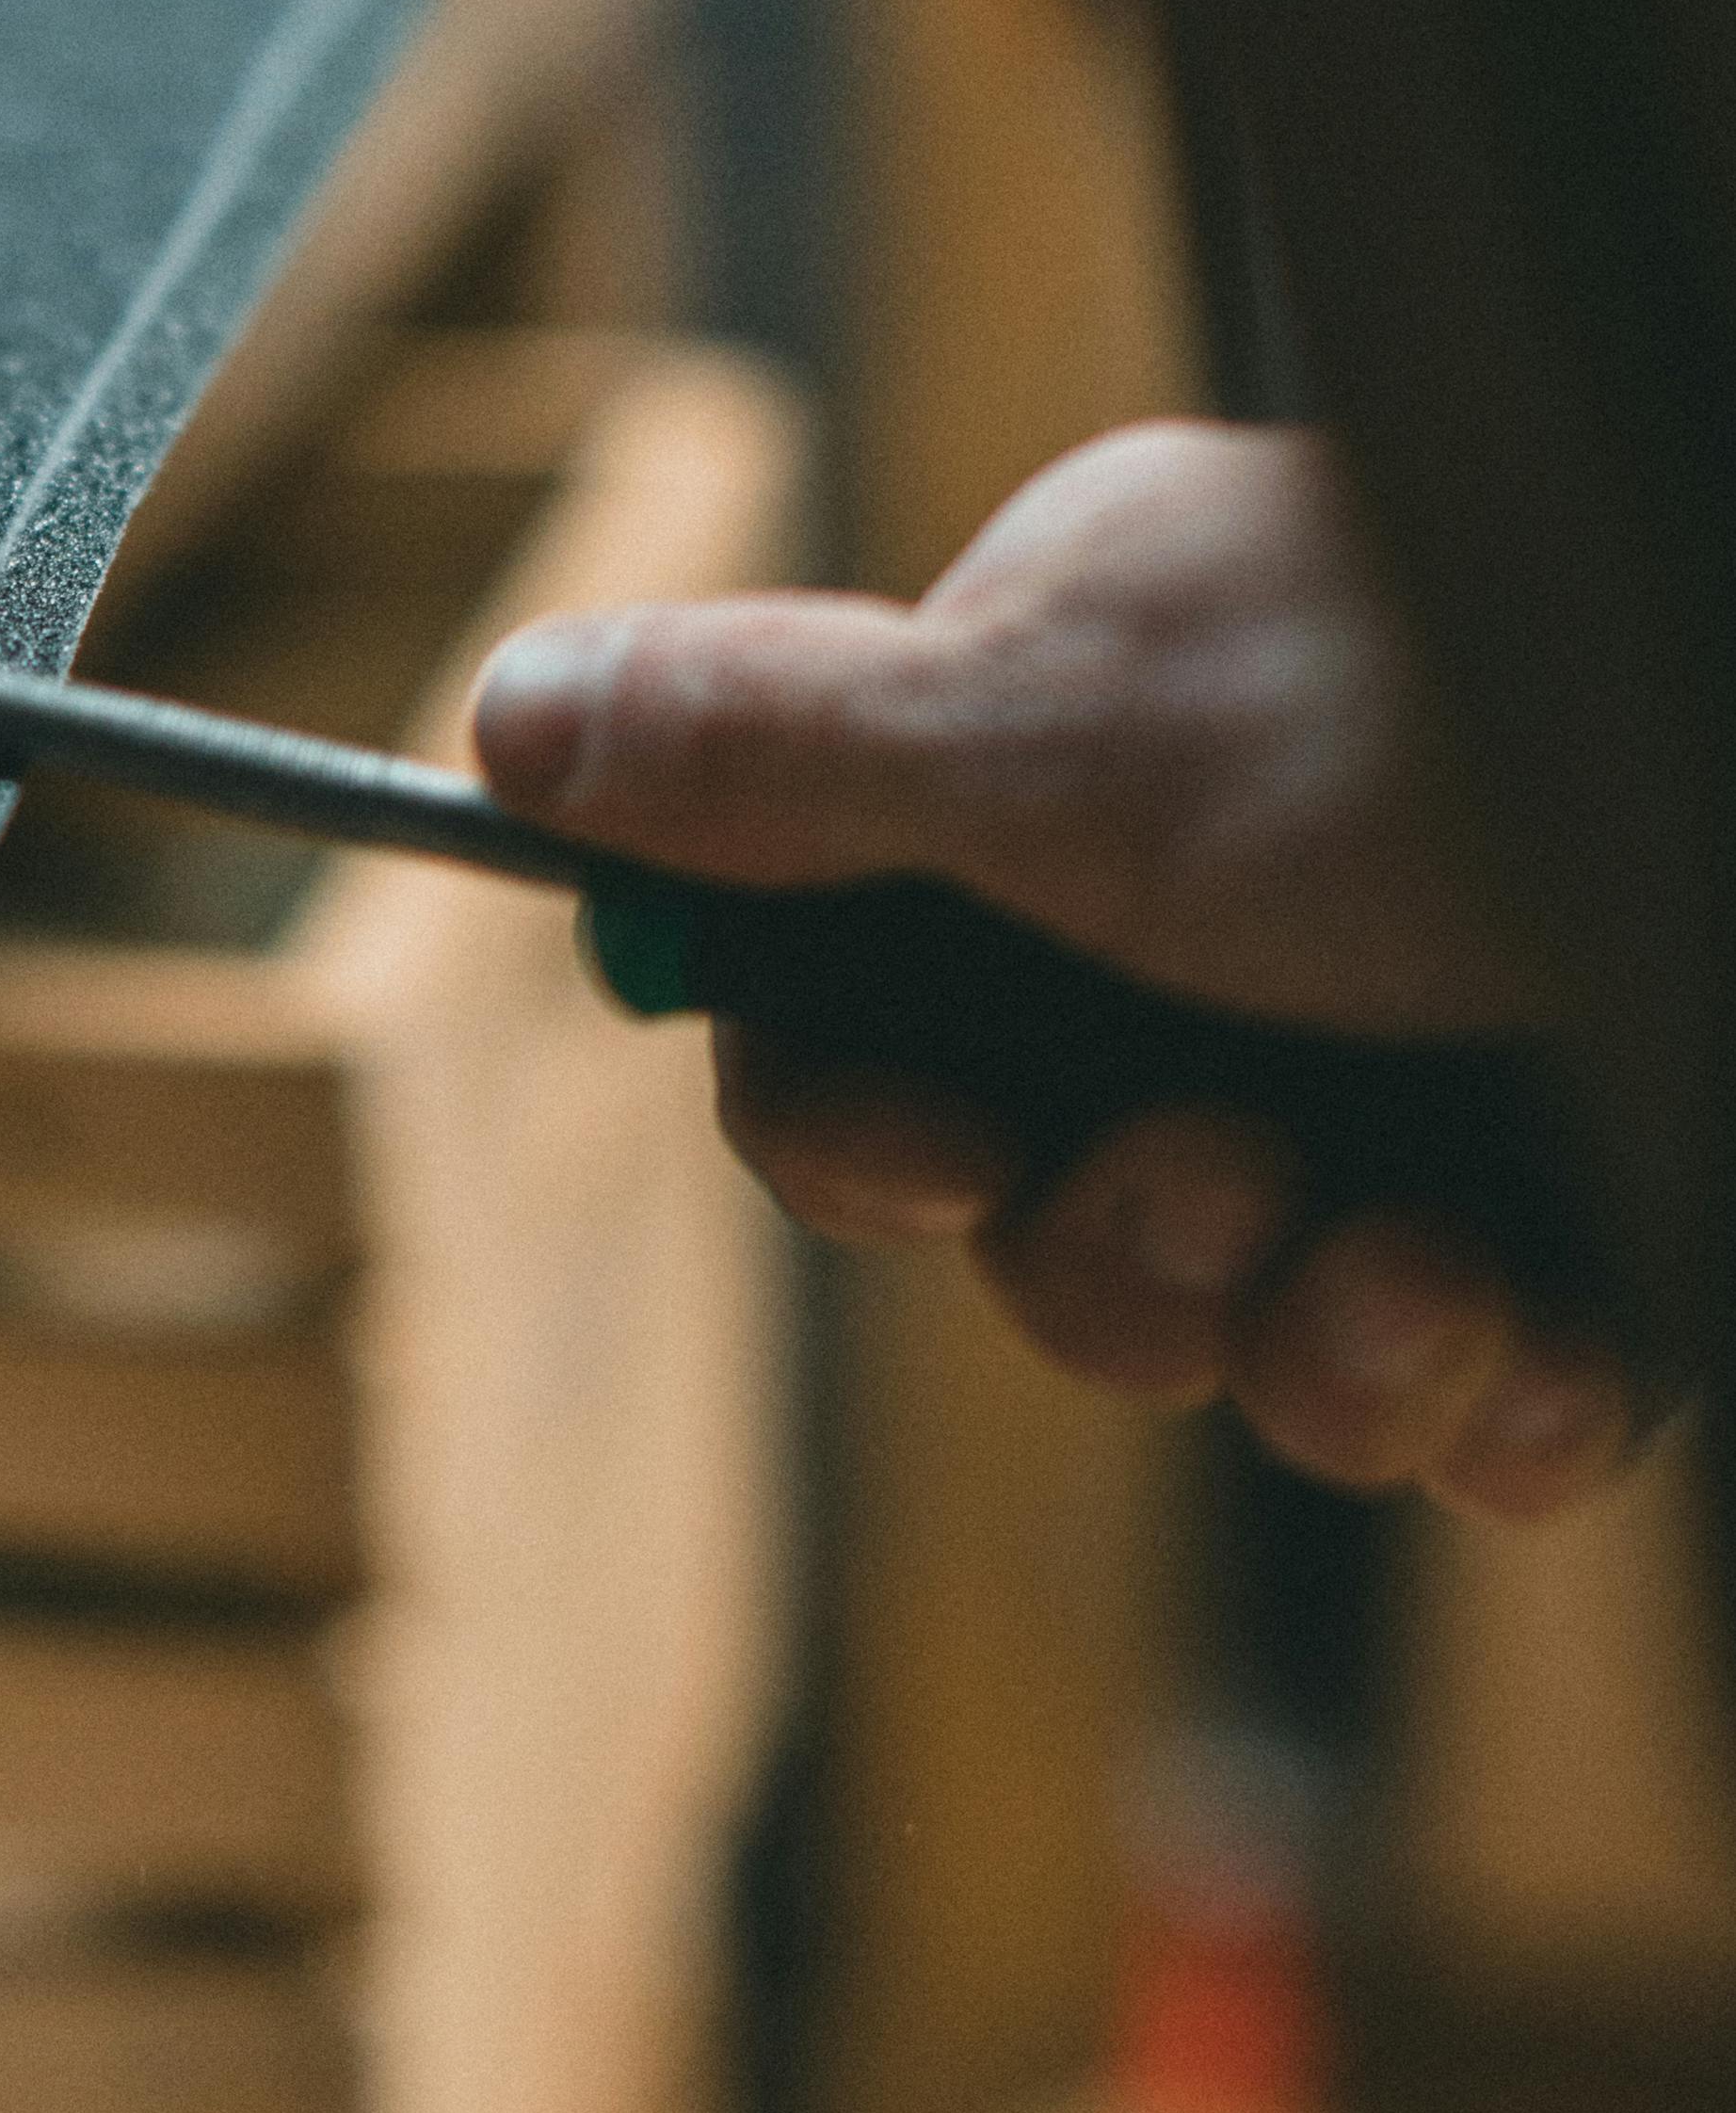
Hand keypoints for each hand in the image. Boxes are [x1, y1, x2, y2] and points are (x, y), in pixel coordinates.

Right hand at [471, 422, 1643, 1522]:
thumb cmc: (1449, 707)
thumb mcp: (1065, 714)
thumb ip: (778, 749)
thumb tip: (512, 716)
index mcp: (1088, 769)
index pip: (861, 1006)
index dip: (855, 1125)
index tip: (923, 1153)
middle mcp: (1241, 932)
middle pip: (1033, 1215)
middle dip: (1103, 1262)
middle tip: (1212, 1187)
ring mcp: (1424, 1083)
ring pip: (1244, 1334)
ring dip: (1297, 1345)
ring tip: (1408, 1274)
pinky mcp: (1599, 1224)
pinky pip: (1464, 1406)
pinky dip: (1482, 1402)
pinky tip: (1530, 1344)